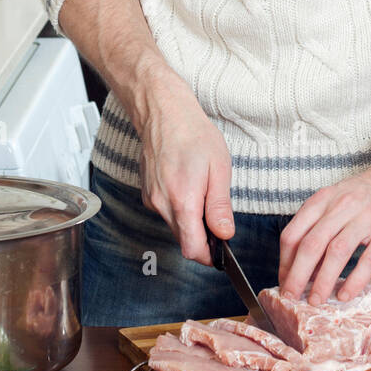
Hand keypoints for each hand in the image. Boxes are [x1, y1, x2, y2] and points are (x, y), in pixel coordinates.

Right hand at [131, 65, 233, 264]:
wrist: (163, 113)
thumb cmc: (193, 134)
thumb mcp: (219, 169)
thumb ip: (220, 206)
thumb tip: (225, 234)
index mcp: (183, 201)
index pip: (192, 249)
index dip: (209, 257)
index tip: (220, 254)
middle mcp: (162, 204)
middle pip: (183, 240)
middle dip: (202, 239)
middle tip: (218, 221)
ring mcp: (151, 199)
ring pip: (174, 226)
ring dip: (190, 222)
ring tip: (203, 195)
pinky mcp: (146, 193)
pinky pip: (165, 212)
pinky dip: (179, 208)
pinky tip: (187, 187)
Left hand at [278, 152, 370, 304]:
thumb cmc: (367, 196)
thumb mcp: (337, 201)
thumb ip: (319, 227)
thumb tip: (302, 267)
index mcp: (323, 199)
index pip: (294, 233)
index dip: (285, 262)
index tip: (284, 282)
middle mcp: (342, 206)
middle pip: (311, 244)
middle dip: (298, 276)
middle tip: (291, 298)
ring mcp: (366, 218)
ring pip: (337, 252)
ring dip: (323, 281)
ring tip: (316, 301)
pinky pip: (368, 260)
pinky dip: (355, 280)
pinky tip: (345, 295)